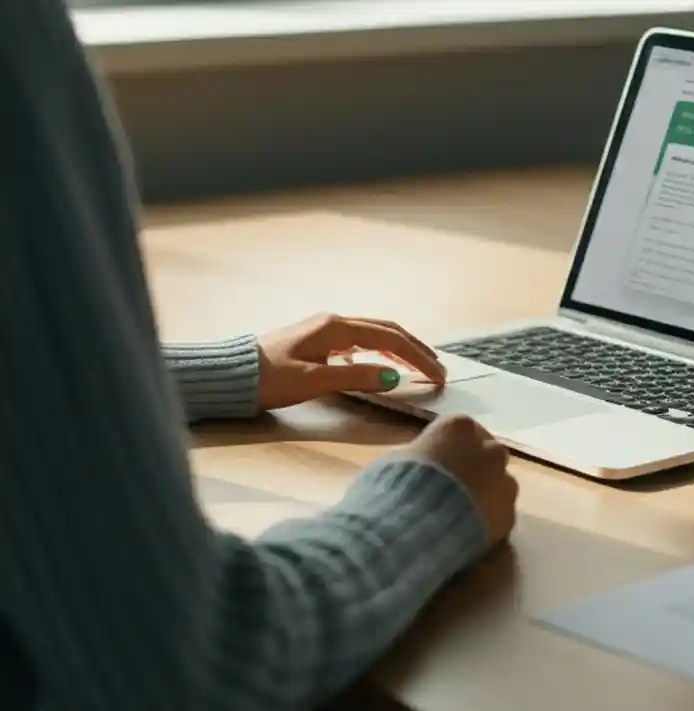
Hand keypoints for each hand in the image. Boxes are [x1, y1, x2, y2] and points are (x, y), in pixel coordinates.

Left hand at [257, 313, 446, 410]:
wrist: (231, 375)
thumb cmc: (268, 379)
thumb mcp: (313, 381)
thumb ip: (356, 377)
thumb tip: (393, 378)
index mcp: (337, 328)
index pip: (390, 339)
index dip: (418, 358)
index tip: (438, 376)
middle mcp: (334, 323)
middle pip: (387, 330)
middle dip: (416, 348)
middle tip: (438, 368)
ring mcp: (325, 330)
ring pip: (374, 334)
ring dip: (400, 349)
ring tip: (419, 366)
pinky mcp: (317, 341)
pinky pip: (360, 342)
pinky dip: (380, 352)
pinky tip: (381, 365)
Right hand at [399, 415, 517, 547]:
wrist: (413, 528)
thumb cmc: (395, 486)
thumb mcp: (396, 460)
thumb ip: (420, 455)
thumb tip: (423, 461)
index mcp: (459, 427)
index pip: (462, 430)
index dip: (451, 448)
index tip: (441, 462)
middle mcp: (489, 449)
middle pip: (487, 453)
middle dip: (476, 466)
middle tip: (455, 487)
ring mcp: (504, 481)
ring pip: (500, 483)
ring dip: (487, 492)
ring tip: (463, 512)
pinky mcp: (509, 514)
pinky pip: (501, 513)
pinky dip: (489, 519)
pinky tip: (470, 530)